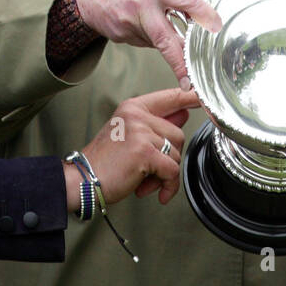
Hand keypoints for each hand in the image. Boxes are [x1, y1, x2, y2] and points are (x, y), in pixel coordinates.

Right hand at [64, 87, 201, 209]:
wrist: (82, 180)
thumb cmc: (105, 162)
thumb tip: (184, 114)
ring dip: (165, 174)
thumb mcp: (129, 135)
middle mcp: (137, 115)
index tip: (203, 94)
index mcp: (133, 107)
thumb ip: (156, 125)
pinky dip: (166, 185)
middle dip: (170, 157)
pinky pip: (171, 170)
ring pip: (176, 154)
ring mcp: (141, 132)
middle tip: (150, 171)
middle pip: (178, 134)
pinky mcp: (144, 152)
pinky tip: (151, 191)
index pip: (169, 97)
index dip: (189, 97)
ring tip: (144, 180)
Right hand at [72, 0, 221, 81]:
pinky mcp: (120, 37)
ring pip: (156, 42)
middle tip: (190, 81)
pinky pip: (143, 42)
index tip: (216, 28)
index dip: (204, 15)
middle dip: (179, 62)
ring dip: (161, 37)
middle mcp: (141, 7)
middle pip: (166, 40)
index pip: (185, 0)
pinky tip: (135, 20)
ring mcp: (128, 24)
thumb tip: (198, 17)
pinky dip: (145, 35)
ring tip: (147, 16)